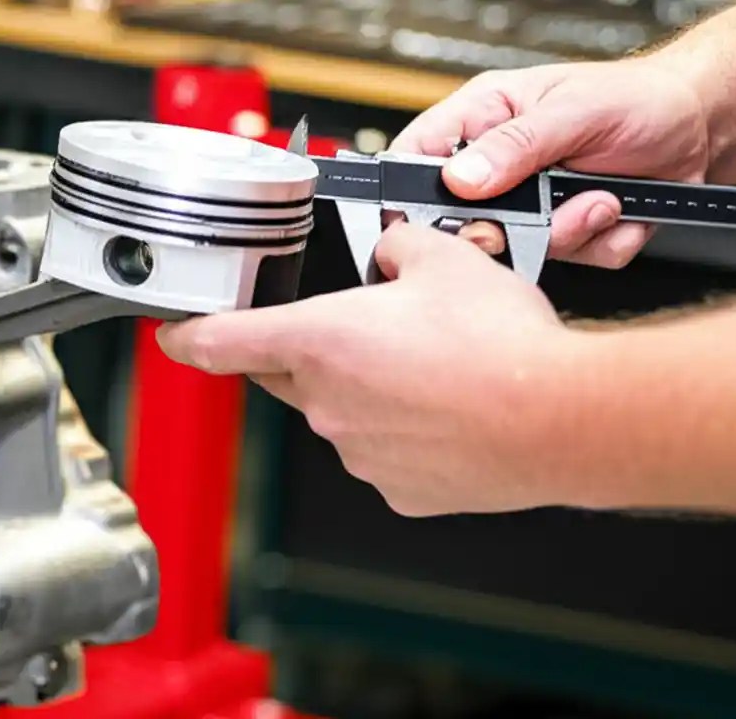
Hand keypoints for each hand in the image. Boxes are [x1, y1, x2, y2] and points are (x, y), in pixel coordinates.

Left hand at [157, 222, 587, 516]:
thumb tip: (391, 249)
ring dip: (368, 392)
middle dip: (309, 353)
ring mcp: (358, 453)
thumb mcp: (445, 259)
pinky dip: (402, 434)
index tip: (172, 334)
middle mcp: (325, 403)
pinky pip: (382, 453)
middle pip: (287, 374)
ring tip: (431, 371)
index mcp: (319, 341)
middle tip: (359, 333)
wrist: (562, 420)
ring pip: (341, 414)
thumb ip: (398, 246)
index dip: (187, 334)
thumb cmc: (503, 346)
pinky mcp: (396, 488)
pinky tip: (446, 413)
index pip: (220, 341)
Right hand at [393, 58, 713, 268]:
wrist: (698, 131)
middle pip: (460, 222)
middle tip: (539, 212)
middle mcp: (497, 171)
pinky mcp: (561, 238)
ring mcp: (528, 209)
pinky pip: (568, 263)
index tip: (425, 217)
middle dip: (507, 227)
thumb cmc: (636, 101)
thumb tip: (460, 178)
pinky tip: (615, 209)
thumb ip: (515, 145)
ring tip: (601, 197)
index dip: (406, 194)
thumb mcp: (573, 110)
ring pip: (517, 250)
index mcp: (482, 122)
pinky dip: (600, 241)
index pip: (415, 157)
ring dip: (568, 232)